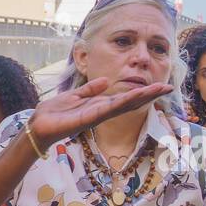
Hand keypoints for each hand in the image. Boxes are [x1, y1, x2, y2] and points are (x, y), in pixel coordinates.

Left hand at [28, 78, 172, 145]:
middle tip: (168, 87)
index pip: (124, 97)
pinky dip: (120, 103)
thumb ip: (89, 90)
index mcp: (98, 105)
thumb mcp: (74, 96)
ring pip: (122, 105)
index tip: (159, 85)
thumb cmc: (54, 112)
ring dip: (140, 97)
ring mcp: (95, 116)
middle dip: (148, 95)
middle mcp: (100, 112)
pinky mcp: (86, 119)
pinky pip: (106, 109)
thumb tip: (105, 81)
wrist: (37, 125)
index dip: (142, 92)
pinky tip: (134, 96)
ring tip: (158, 89)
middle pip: (129, 102)